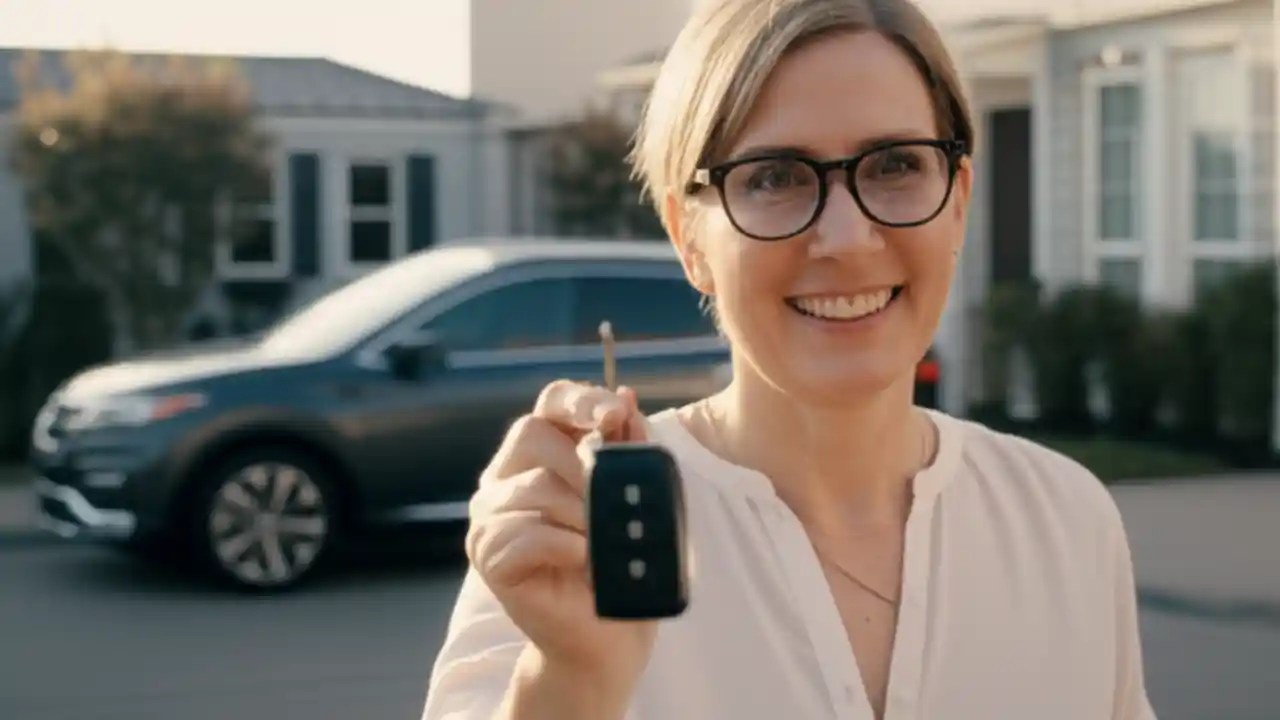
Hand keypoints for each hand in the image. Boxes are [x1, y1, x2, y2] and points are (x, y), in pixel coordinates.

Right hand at [466, 379, 657, 704]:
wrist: (607, 635)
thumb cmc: (620, 563)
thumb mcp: (636, 498)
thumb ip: (629, 448)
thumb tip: (626, 399)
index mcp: (540, 453)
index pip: (551, 401)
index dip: (581, 400)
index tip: (613, 417)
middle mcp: (505, 476)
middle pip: (531, 433)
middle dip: (582, 465)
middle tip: (609, 503)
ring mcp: (489, 515)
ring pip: (534, 487)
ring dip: (581, 516)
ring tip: (602, 544)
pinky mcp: (487, 553)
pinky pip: (527, 533)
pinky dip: (566, 545)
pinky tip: (584, 561)